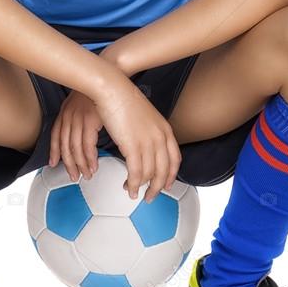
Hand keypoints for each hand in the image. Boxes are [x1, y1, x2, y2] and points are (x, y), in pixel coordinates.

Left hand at [48, 89, 103, 181]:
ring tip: (86, 174)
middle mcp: (69, 115)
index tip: (53, 163)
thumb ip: (79, 116)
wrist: (111, 76)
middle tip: (73, 176)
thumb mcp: (84, 102)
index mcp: (66, 111)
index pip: (56, 135)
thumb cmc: (101, 88)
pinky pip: (87, 146)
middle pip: (65, 146)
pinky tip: (93, 165)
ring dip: (81, 165)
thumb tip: (81, 129)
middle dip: (69, 164)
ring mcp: (79, 119)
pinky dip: (90, 159)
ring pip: (75, 149)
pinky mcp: (90, 122)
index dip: (54, 151)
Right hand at [93, 74, 181, 203]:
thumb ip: (149, 131)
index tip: (167, 184)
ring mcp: (148, 143)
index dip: (171, 175)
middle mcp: (160, 138)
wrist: (113, 90)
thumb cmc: (123, 99)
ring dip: (142, 187)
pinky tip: (129, 187)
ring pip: (150, 174)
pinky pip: (136, 173)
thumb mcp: (144, 116)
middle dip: (158, 187)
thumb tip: (145, 144)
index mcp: (165, 130)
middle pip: (164, 171)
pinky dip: (133, 184)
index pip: (175, 159)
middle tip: (150, 197)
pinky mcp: (133, 147)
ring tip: (134, 193)